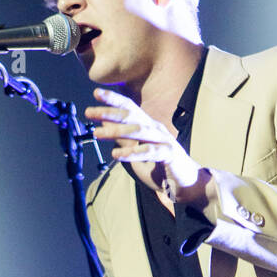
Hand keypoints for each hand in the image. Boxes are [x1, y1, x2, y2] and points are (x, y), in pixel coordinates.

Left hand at [85, 88, 210, 203]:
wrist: (187, 184)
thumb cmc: (161, 168)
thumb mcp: (138, 152)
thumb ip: (125, 139)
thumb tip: (107, 126)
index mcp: (148, 126)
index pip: (130, 107)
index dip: (114, 99)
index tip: (96, 93)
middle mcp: (155, 128)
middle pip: (131, 115)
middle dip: (109, 112)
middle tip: (89, 112)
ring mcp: (163, 140)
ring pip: (138, 131)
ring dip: (116, 131)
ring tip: (97, 132)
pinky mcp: (169, 154)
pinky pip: (148, 151)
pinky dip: (132, 153)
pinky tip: (116, 154)